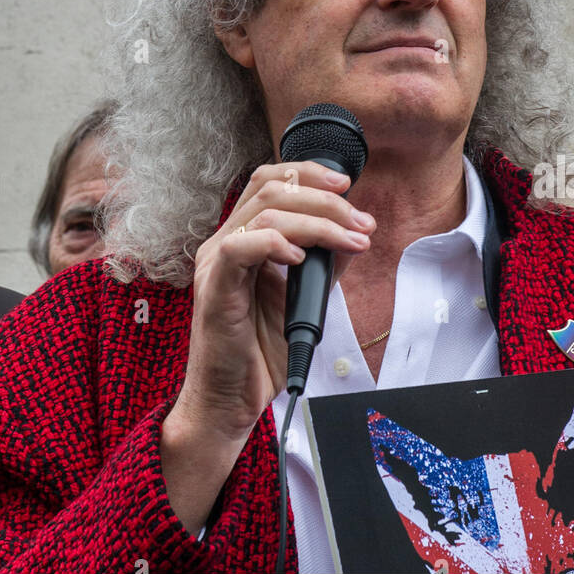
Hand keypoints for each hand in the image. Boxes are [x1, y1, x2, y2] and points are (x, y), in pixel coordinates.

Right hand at [168, 160, 374, 443]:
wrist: (232, 399)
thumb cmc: (260, 350)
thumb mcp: (303, 298)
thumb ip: (323, 264)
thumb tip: (356, 234)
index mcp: (242, 237)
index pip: (269, 181)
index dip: (309, 173)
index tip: (347, 186)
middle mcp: (225, 241)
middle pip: (272, 188)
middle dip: (325, 198)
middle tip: (360, 220)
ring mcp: (216, 262)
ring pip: (265, 213)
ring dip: (318, 222)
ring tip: (350, 240)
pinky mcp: (214, 288)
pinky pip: (239, 247)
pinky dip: (276, 243)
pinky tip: (301, 259)